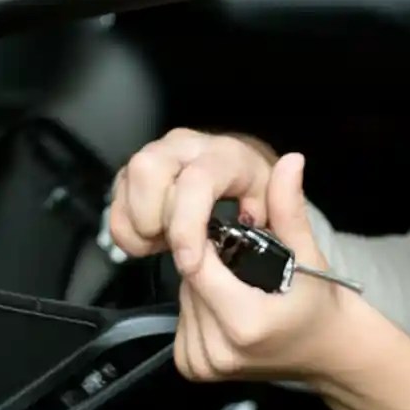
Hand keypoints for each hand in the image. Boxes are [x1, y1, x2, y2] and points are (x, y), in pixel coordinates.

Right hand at [108, 127, 273, 274]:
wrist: (248, 219)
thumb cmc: (269, 226)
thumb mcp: (289, 225)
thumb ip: (289, 204)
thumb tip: (294, 164)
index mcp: (230, 156)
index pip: (198, 180)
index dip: (187, 225)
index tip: (188, 263)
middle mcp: (191, 146)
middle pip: (149, 167)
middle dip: (155, 218)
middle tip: (176, 248)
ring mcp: (162, 156)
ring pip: (128, 179)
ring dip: (139, 224)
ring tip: (166, 244)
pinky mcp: (139, 174)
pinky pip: (115, 198)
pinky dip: (126, 228)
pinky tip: (153, 241)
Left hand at [174, 153, 354, 382]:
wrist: (330, 352)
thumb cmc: (321, 305)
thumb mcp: (308, 255)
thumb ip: (288, 209)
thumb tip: (289, 162)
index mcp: (246, 323)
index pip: (198, 266)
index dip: (205, 242)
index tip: (222, 231)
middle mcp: (220, 350)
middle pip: (188, 282)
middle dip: (208, 264)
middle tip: (241, 263)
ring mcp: (205, 364)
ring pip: (182, 300)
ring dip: (201, 285)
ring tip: (236, 284)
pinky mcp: (195, 369)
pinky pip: (182, 322)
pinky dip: (197, 308)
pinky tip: (226, 306)